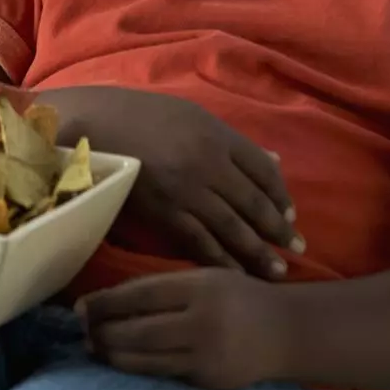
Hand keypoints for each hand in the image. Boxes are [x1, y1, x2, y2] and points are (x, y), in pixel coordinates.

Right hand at [44, 87, 298, 278]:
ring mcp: (187, 193)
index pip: (264, 169)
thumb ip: (232, 141)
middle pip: (254, 203)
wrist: (90, 127)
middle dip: (279, 230)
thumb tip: (274, 159)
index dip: (281, 195)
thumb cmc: (140, 116)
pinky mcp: (164, 215)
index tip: (290, 214)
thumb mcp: (191, 115)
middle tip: (298, 250)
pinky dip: (222, 262)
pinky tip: (236, 275)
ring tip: (277, 272)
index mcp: (217, 135)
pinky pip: (200, 244)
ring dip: (259, 253)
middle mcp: (209, 164)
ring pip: (233, 229)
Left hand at [80, 268, 284, 389]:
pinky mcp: (208, 381)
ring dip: (113, 355)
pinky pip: (163, 373)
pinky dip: (138, 367)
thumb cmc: (240, 297)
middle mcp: (202, 322)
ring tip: (93, 347)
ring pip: (145, 359)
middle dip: (103, 332)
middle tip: (81, 329)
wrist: (287, 332)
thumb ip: (165, 286)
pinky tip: (122, 361)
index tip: (80, 306)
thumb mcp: (207, 278)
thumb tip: (112, 299)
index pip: (140, 295)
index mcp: (200, 287)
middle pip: (137, 332)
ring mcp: (206, 356)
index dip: (105, 302)